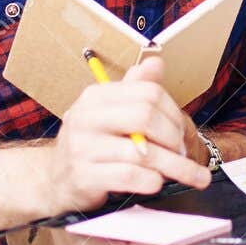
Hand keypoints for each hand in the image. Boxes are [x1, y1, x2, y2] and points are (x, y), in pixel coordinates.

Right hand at [44, 56, 212, 213]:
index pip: (148, 93)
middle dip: (174, 137)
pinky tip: (158, 182)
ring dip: (174, 165)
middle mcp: (85, 117)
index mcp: (96, 96)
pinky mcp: (83, 177)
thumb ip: (136, 89)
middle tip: (183, 152)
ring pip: (142, 153)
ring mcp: (81, 148)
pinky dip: (151, 180)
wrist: (56, 181)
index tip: (182, 131)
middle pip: (146, 118)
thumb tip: (156, 62)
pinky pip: (128, 176)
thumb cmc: (94, 144)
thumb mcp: (112, 113)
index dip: (173, 113)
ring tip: (189, 174)